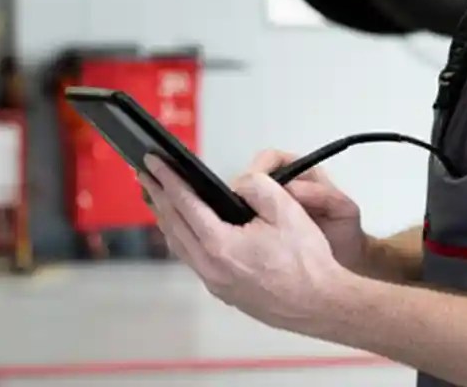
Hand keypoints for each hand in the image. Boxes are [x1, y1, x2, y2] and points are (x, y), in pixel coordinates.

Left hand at [139, 153, 352, 333]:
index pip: (184, 203)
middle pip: (174, 224)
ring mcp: (216, 283)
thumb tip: (237, 184)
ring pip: (180, 245)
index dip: (166, 178)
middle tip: (144, 175)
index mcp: (220, 245)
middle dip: (158, 196)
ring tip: (159, 199)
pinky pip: (194, 259)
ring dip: (167, 218)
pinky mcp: (225, 292)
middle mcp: (211, 268)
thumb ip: (257, 186)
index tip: (152, 162)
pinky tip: (187, 230)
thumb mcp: (286, 209)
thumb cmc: (307, 263)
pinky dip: (184, 237)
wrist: (321, 304)